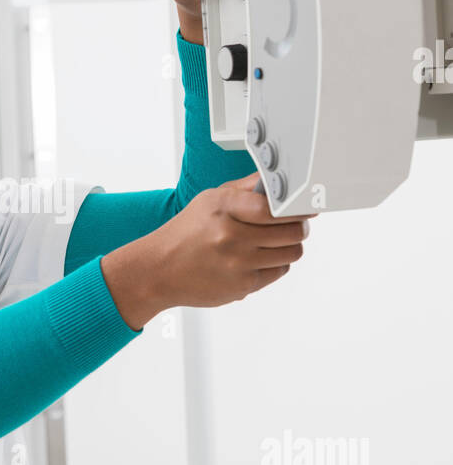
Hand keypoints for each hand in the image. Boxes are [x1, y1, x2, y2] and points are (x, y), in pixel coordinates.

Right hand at [101, 171, 316, 327]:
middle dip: (299, 226)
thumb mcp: (209, 200)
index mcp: (224, 209)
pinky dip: (276, 263)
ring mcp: (238, 264)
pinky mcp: (243, 286)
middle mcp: (231, 236)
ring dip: (290, 245)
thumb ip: (245, 188)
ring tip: (278, 240)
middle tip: (295, 223)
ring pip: (291, 252)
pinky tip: (261, 257)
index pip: (276, 207)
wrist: (159, 270)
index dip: (296, 207)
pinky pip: (279, 271)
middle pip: (291, 231)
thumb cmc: (186, 233)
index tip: (304, 206)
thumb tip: (276, 179)